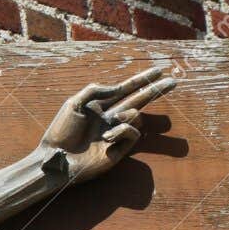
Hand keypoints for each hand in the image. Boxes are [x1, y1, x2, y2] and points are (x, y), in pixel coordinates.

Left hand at [40, 66, 174, 183]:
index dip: (142, 80)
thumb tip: (118, 89)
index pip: (125, 90)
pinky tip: (108, 136)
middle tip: (173, 82)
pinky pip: (133, 134)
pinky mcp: (118, 150)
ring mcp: (115, 135)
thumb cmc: (61, 132)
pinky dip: (124, 130)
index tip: (160, 71)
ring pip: (136, 118)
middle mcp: (109, 119)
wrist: (54, 159)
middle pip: (139, 101)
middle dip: (155, 91)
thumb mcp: (74, 103)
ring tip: (112, 123)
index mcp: (99, 106)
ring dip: (129, 115)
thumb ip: (96, 90)